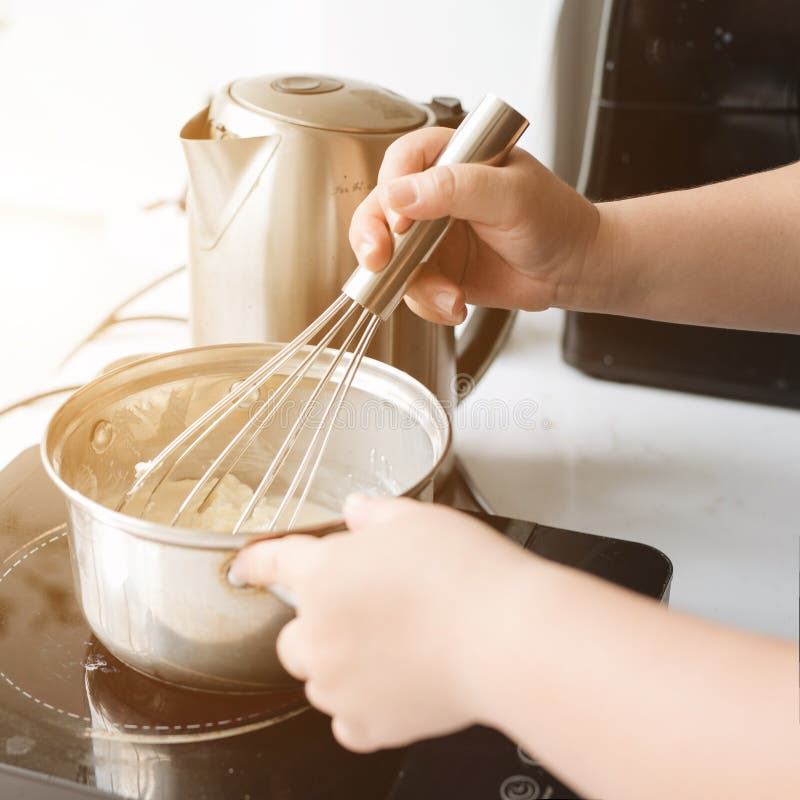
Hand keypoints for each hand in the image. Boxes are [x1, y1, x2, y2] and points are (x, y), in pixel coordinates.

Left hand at [230, 496, 529, 751]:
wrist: (503, 636)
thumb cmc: (465, 573)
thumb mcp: (418, 519)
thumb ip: (376, 514)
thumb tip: (356, 510)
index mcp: (323, 573)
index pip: (274, 562)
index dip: (257, 563)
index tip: (246, 568)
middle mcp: (318, 631)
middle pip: (293, 635)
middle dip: (319, 624)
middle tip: (369, 615)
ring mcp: (337, 683)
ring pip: (319, 678)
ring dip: (341, 666)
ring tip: (396, 648)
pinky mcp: (366, 723)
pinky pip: (347, 720)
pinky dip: (363, 708)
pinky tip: (397, 685)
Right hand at [348, 126, 599, 323]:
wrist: (572, 269)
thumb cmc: (554, 219)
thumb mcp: (510, 194)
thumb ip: (455, 188)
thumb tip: (400, 195)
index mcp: (452, 158)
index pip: (402, 162)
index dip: (391, 191)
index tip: (400, 221)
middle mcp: (434, 196)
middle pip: (379, 210)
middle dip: (373, 239)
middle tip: (380, 261)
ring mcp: (432, 236)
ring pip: (390, 258)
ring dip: (413, 284)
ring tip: (449, 297)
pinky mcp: (437, 271)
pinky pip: (412, 289)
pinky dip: (428, 303)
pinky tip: (455, 304)